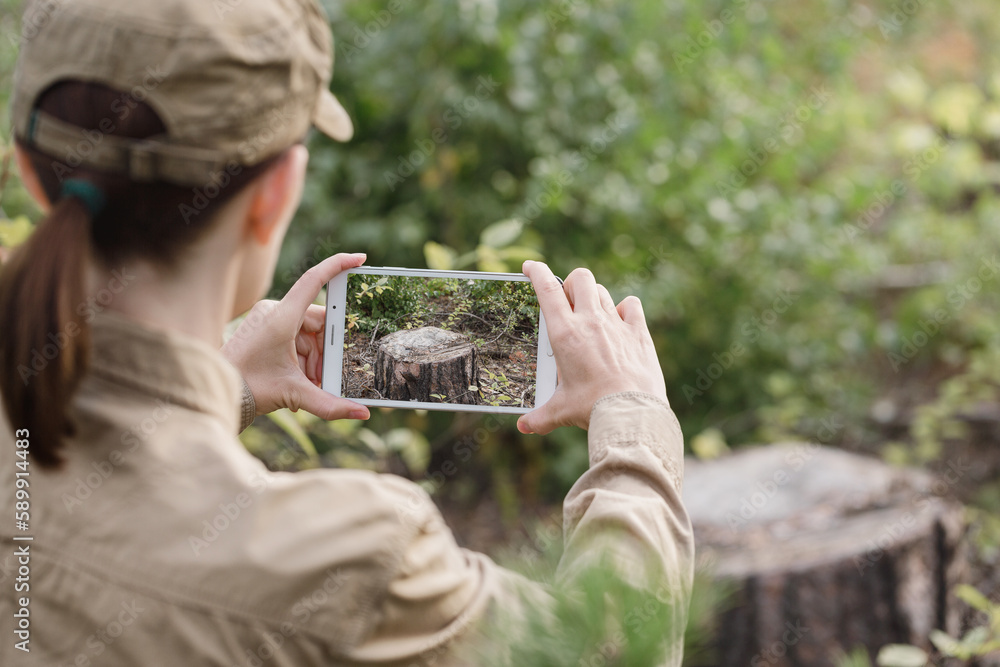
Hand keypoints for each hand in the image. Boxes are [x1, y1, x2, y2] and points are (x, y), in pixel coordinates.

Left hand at [221, 253, 370, 420]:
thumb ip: (330, 405)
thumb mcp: (294, 394)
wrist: (215, 391)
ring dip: (315, 359)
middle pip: (317, 322)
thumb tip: (362, 414)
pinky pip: (295, 338)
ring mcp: (269, 320)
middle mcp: (275, 312)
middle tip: (326, 375)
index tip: (360, 258)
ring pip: (308, 334)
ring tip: (309, 384)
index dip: (338, 265)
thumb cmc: (247, 387)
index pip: (314, 280)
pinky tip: (301, 380)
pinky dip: (304, 359)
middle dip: (326, 351)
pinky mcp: (264, 329)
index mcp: (281, 317)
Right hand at [517, 261, 666, 434]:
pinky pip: (631, 305)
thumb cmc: (592, 408)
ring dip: (593, 297)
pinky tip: (621, 320)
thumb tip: (525, 427)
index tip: (530, 267)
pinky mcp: (638, 332)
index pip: (546, 289)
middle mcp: (590, 321)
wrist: (631, 411)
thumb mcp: (561, 411)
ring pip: (602, 290)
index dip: (537, 271)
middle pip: (579, 278)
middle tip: (567, 301)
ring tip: (590, 315)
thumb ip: (540, 416)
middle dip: (570, 283)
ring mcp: (616, 324)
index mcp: (565, 334)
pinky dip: (625, 308)